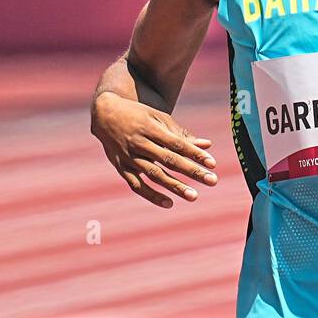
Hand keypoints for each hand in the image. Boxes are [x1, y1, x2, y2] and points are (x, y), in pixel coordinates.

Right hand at [90, 93, 217, 206]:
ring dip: (174, 186)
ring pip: (154, 175)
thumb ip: (182, 134)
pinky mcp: (121, 167)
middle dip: (192, 171)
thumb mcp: (159, 118)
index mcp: (151, 128)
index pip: (177, 144)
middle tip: (212, 181)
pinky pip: (137, 185)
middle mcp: (139, 143)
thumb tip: (208, 145)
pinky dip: (152, 195)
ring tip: (194, 196)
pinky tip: (169, 203)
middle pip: (169, 160)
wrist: (104, 113)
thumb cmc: (139, 114)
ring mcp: (129, 157)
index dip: (195, 154)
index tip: (212, 164)